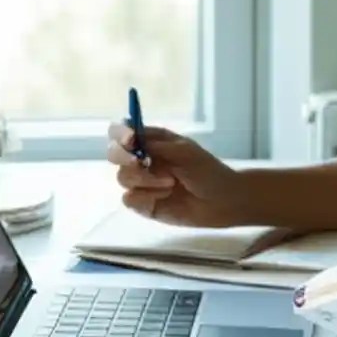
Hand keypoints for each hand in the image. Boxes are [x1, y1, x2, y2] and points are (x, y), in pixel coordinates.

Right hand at [105, 122, 251, 227]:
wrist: (222, 200)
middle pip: (113, 154)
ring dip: (146, 180)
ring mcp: (141, 183)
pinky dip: (146, 197)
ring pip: (123, 178)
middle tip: (141, 162)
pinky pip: (129, 199)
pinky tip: (165, 197)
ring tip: (171, 183)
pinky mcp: (143, 204)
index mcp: (151, 142)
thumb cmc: (207, 171)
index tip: (130, 140)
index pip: (121, 132)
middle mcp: (141, 161)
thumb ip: (155, 144)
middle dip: (124, 158)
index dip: (120, 134)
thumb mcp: (184, 151)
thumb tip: (130, 136)